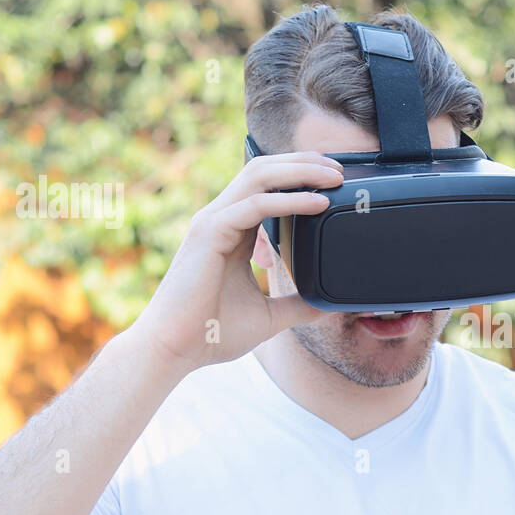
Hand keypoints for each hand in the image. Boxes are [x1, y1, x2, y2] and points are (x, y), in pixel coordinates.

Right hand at [127, 150, 344, 375]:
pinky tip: (317, 203)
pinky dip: (290, 200)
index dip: (299, 175)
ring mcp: (213, 222)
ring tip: (334, 177)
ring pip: (259, 176)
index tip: (334, 180)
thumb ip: (296, 304)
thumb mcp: (268, 316)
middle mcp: (221, 219)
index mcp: (231, 231)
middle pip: (264, 170)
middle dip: (304, 163)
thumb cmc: (211, 334)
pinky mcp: (210, 233)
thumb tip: (327, 305)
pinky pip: (255, 205)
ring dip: (300, 171)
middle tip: (340, 169)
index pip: (266, 187)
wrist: (174, 351)